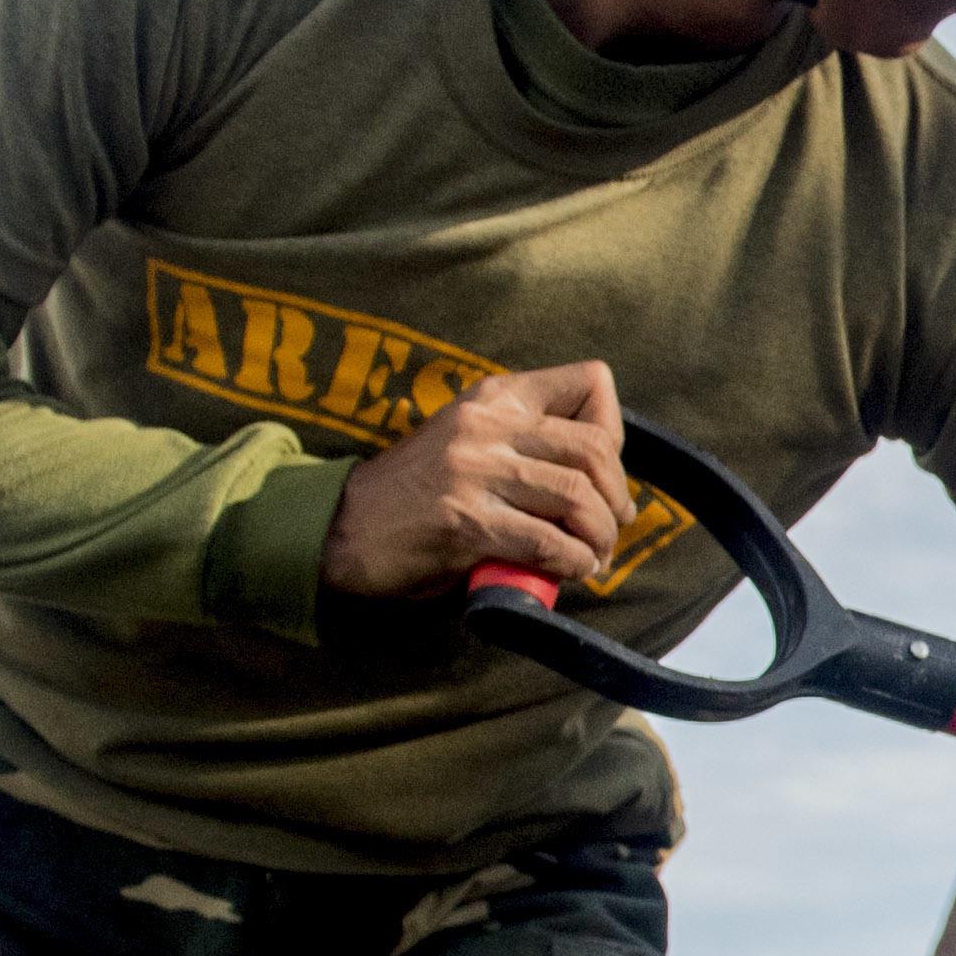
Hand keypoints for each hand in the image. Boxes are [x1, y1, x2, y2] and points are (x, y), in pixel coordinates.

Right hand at [329, 358, 629, 598]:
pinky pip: (546, 543)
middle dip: (616, 496)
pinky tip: (571, 571)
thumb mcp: (469, 443)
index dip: (614, 432)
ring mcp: (474, 473)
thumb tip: (598, 482)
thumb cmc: (413, 494)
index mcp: (494, 398)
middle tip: (611, 526)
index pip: (588, 383)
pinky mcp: (465, 523)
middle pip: (594, 450)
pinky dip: (573, 563)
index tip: (606, 474)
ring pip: (577, 497)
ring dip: (600, 536)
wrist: (338, 526)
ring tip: (594, 555)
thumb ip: (524, 445)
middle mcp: (487, 426)